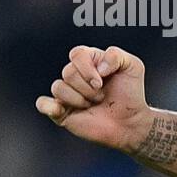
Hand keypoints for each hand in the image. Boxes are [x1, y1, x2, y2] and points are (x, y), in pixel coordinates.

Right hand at [35, 45, 151, 151]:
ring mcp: (67, 93)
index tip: (102, 80)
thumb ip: (116, 55)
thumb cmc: (131, 94)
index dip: (88, 68)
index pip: (77, 54)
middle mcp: (76, 76)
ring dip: (79, 99)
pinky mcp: (61, 111)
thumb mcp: (133, 67)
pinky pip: (42, 104)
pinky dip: (48, 106)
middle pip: (68, 72)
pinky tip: (60, 109)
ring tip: (92, 104)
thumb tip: (98, 67)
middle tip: (101, 96)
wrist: (131, 122)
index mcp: (89, 62)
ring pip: (58, 87)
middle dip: (88, 87)